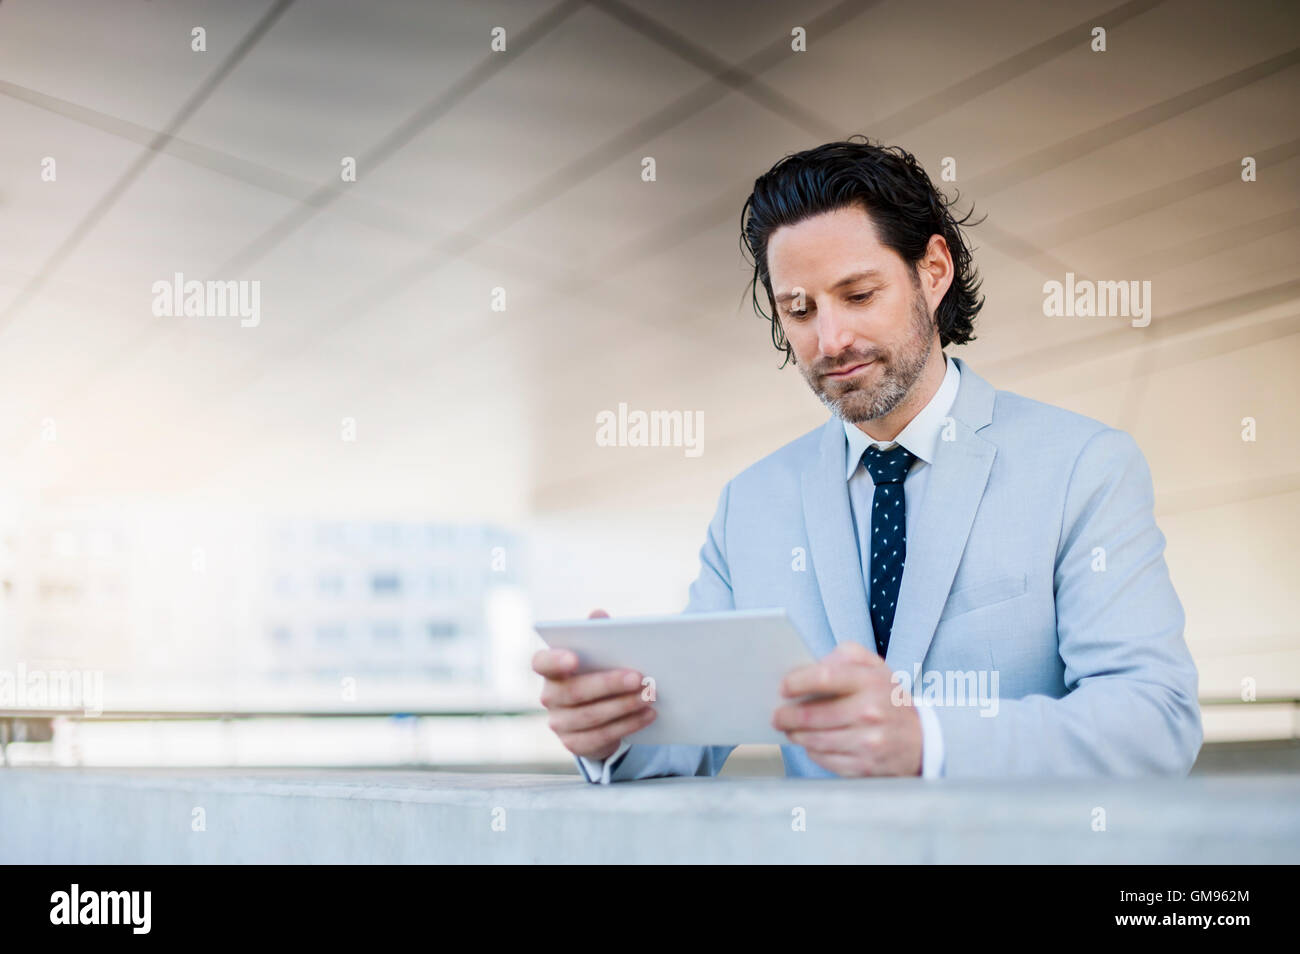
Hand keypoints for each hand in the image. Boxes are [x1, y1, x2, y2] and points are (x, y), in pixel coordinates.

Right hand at [533, 609, 655, 760]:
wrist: (597, 714)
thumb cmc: (596, 672)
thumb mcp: (597, 652)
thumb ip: (596, 633)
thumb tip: (599, 614)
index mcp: (550, 669)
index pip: (541, 662)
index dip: (555, 660)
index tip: (575, 658)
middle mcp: (549, 696)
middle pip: (575, 692)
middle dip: (609, 684)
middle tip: (639, 677)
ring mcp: (560, 723)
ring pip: (592, 716)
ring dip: (624, 706)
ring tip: (649, 696)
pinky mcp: (575, 744)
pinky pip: (603, 736)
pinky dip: (629, 724)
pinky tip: (648, 714)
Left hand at [772, 641, 921, 776]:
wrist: (922, 741)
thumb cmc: (888, 699)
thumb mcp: (876, 667)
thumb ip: (846, 655)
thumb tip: (812, 665)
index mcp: (871, 682)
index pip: (825, 677)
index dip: (797, 682)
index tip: (783, 687)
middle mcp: (870, 712)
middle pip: (812, 714)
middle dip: (786, 715)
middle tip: (777, 715)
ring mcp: (867, 742)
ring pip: (814, 740)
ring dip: (795, 735)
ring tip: (790, 729)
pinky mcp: (864, 767)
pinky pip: (824, 759)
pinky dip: (812, 751)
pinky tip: (811, 744)